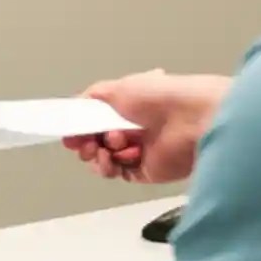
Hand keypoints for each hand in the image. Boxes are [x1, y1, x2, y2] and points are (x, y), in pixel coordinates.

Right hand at [63, 69, 230, 183]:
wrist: (191, 120)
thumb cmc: (160, 97)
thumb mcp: (116, 88)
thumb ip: (92, 97)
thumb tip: (76, 107)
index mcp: (130, 105)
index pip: (97, 118)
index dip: (81, 126)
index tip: (70, 130)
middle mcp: (135, 127)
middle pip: (98, 140)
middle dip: (85, 141)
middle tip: (82, 141)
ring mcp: (141, 149)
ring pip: (105, 159)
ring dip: (96, 155)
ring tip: (100, 148)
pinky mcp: (147, 170)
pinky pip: (119, 172)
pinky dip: (109, 167)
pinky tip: (110, 159)